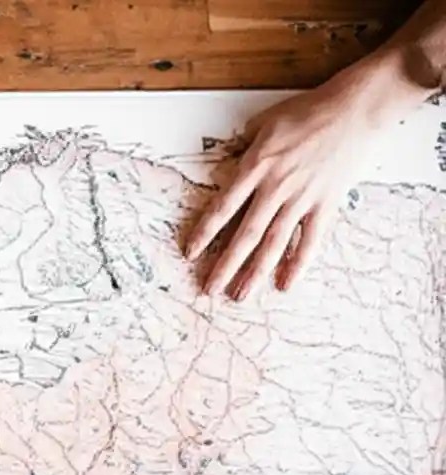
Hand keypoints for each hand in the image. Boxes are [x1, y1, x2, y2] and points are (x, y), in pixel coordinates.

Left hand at [184, 68, 395, 299]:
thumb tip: (229, 162)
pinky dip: (297, 263)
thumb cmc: (309, 111)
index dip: (205, 233)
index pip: (223, 208)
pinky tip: (285, 284)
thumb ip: (244, 146)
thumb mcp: (264, 122)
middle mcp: (276, 188)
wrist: (355, 109)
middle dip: (225, 265)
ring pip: (273, 243)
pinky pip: (310, 240)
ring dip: (255, 272)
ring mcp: (302, 199)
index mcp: (256, 167)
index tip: (190, 253)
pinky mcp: (326, 204)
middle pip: (245, 234)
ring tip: (239, 295)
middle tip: (209, 289)